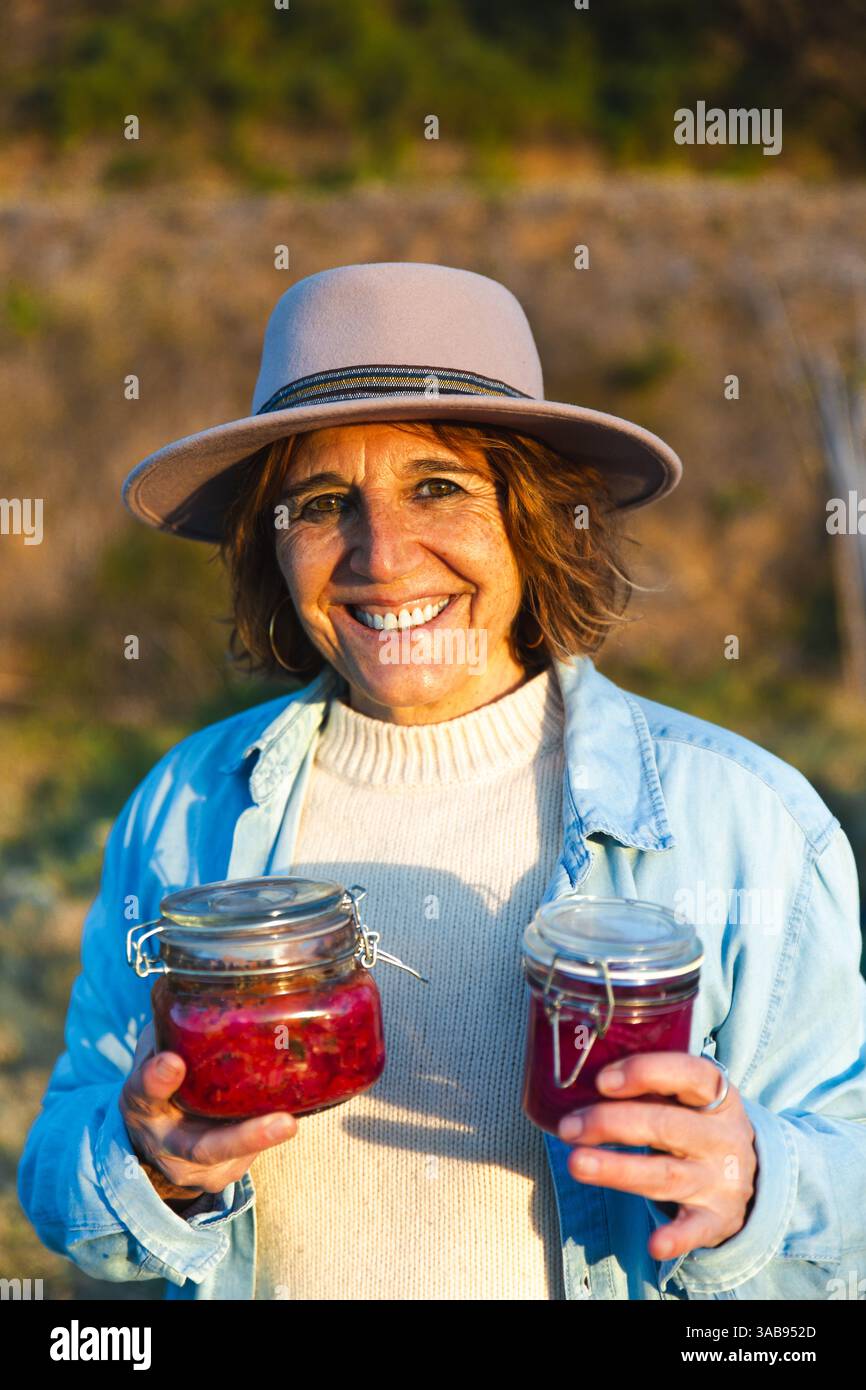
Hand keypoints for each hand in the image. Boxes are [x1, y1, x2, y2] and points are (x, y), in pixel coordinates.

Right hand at [120, 1021, 298, 1208]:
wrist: (156, 1139)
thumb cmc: (163, 1082)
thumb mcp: (153, 1054)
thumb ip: (173, 1030)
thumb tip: (204, 988)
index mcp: (143, 1104)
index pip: (145, 1092)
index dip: (157, 1078)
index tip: (171, 1061)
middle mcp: (167, 1142)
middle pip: (204, 1147)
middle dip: (244, 1136)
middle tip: (283, 1123)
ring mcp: (197, 1167)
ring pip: (233, 1157)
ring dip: (263, 1140)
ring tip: (290, 1122)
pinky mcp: (222, 1173)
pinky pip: (247, 1156)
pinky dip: (267, 1135)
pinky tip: (292, 1112)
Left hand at [557, 1052, 756, 1260]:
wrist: (747, 1177)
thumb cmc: (697, 1124)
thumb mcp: (687, 1098)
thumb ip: (646, 1088)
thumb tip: (578, 1082)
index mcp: (718, 1096)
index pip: (689, 1074)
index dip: (645, 1073)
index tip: (601, 1081)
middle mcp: (723, 1137)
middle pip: (666, 1126)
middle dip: (611, 1123)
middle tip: (567, 1128)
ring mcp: (722, 1180)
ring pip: (666, 1174)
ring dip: (619, 1169)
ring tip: (576, 1163)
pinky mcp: (718, 1219)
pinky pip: (696, 1229)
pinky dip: (677, 1238)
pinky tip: (654, 1244)